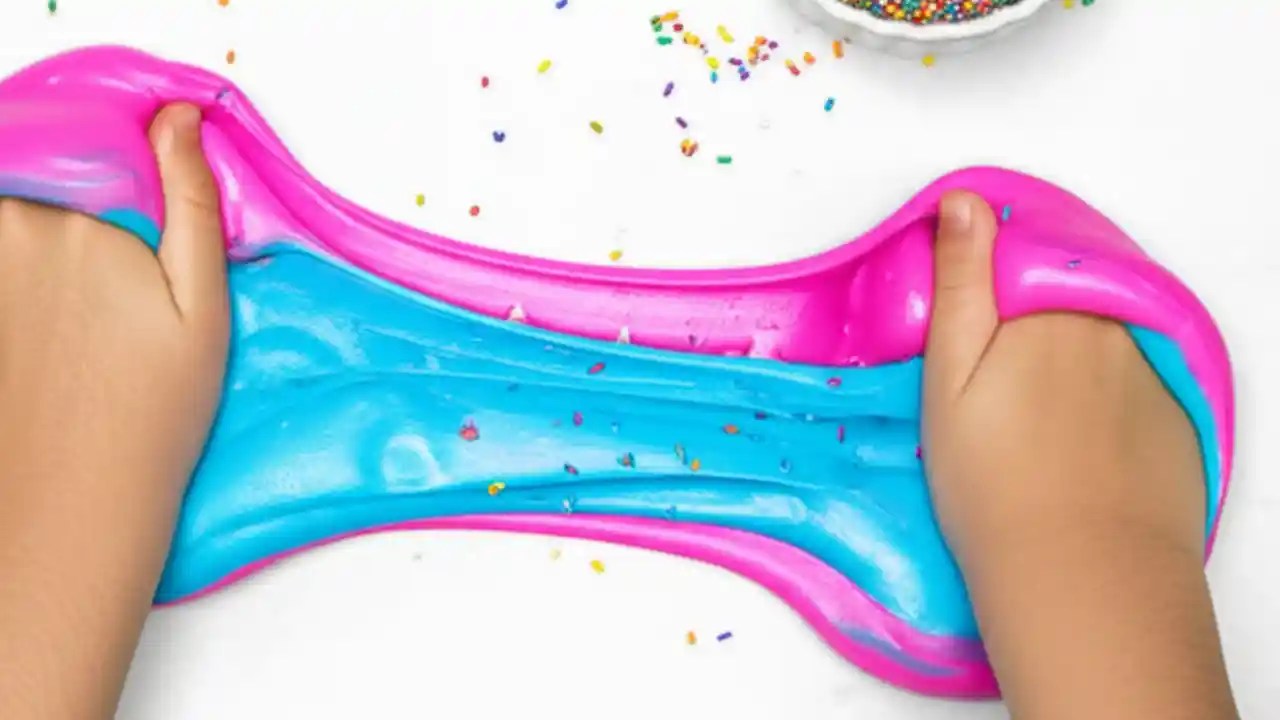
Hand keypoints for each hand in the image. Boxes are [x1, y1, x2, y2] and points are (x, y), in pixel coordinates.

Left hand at [0, 103, 228, 718]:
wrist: (75, 504)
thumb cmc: (153, 413)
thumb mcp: (200, 306)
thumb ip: (190, 199)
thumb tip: (181, 117)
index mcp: (74, 222)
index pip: (89, 157)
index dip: (115, 194)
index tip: (130, 256)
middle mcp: (7, 235)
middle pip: (40, 195)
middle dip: (70, 231)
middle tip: (102, 308)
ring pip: (13, 235)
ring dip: (38, 266)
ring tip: (71, 339)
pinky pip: (2, 273)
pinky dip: (20, 293)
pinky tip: (41, 348)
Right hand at [922, 191, 1234, 717]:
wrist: (1079, 574)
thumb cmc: (992, 480)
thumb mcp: (951, 376)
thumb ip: (963, 281)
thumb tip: (966, 201)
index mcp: (1054, 310)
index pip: (1023, 262)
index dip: (988, 288)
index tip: (967, 334)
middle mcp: (1114, 329)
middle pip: (1065, 302)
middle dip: (1030, 325)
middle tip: (993, 391)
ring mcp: (1151, 375)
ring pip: (1100, 344)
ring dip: (1069, 363)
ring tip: (1031, 426)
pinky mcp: (1174, 420)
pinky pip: (1132, 387)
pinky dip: (1103, 402)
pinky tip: (1073, 448)